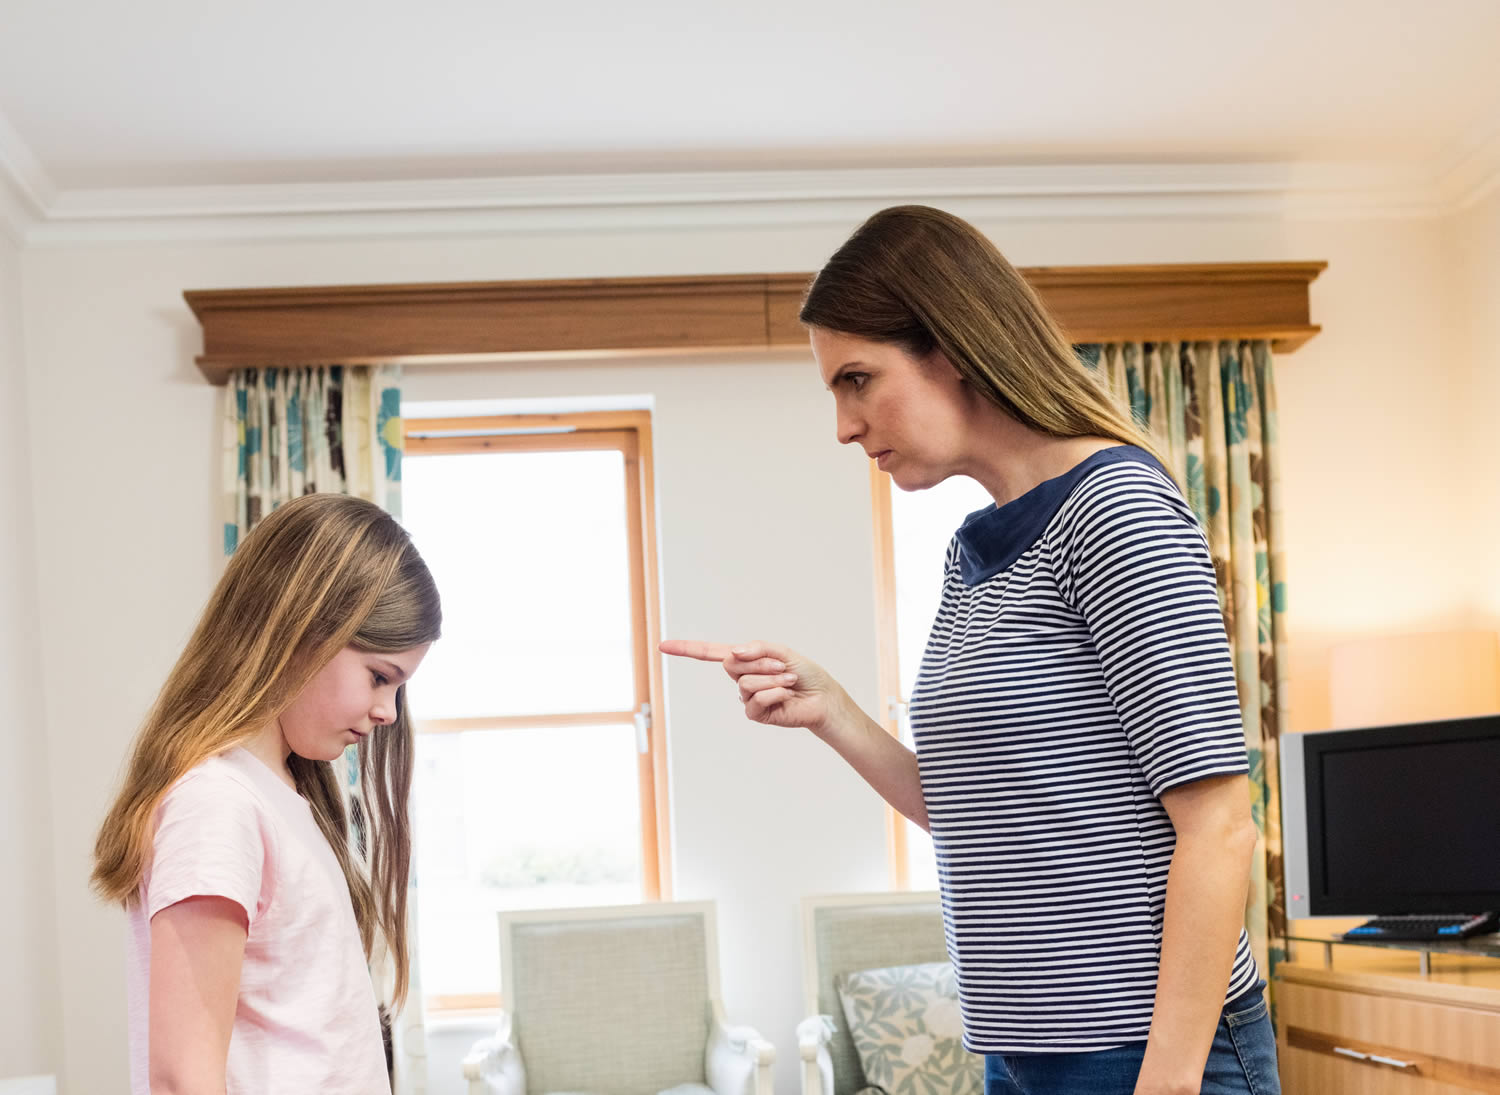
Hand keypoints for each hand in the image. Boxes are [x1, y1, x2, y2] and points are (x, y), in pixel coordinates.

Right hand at [659, 638, 851, 735]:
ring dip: (770, 678)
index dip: (686, 649)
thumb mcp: (782, 652)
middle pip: (731, 663)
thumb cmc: (805, 674)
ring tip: (788, 681)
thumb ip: (757, 648)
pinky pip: (754, 699)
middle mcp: (742, 678)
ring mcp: (747, 697)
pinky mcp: (755, 713)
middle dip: (759, 662)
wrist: (822, 698)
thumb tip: (733, 652)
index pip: (710, 653)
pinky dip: (773, 693)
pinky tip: (785, 695)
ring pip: (744, 682)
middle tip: (782, 667)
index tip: (662, 646)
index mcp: (745, 660)